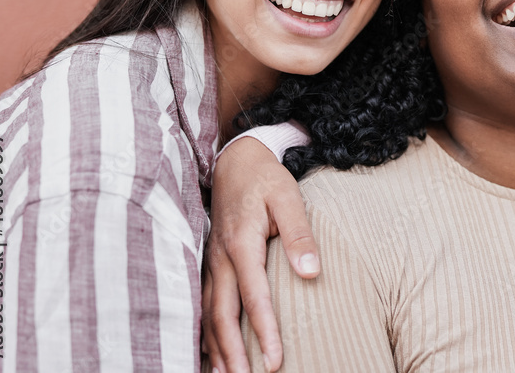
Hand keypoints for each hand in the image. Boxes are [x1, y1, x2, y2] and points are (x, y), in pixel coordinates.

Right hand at [202, 137, 318, 372]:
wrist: (236, 162)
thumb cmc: (267, 181)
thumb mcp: (289, 198)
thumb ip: (299, 235)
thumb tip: (311, 272)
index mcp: (241, 244)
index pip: (254, 297)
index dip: (264, 331)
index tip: (275, 362)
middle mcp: (220, 258)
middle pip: (222, 315)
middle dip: (233, 353)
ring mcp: (210, 262)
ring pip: (208, 313)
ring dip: (216, 348)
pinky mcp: (208, 263)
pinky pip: (203, 304)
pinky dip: (206, 331)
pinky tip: (212, 352)